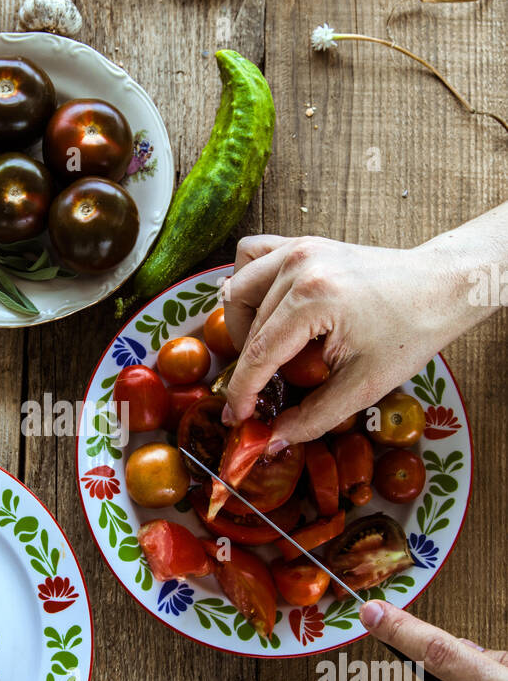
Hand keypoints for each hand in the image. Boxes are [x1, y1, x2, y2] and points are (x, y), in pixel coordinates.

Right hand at [221, 211, 505, 445]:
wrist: (442, 287)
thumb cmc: (412, 332)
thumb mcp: (365, 385)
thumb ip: (314, 416)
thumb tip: (274, 439)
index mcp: (313, 299)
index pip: (258, 353)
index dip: (243, 392)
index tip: (237, 416)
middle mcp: (299, 266)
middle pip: (246, 325)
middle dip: (249, 365)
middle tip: (263, 391)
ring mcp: (299, 248)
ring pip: (238, 289)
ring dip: (241, 324)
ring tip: (265, 350)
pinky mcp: (303, 242)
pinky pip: (252, 256)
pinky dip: (247, 282)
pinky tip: (264, 307)